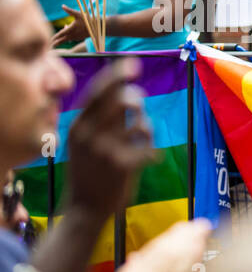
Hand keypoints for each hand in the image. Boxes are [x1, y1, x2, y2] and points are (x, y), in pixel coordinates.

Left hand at [53, 6, 90, 48]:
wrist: (99, 27)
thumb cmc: (88, 20)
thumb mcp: (78, 14)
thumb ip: (69, 10)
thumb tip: (62, 6)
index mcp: (71, 29)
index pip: (60, 34)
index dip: (54, 37)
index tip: (49, 40)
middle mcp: (74, 35)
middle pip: (62, 40)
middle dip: (56, 43)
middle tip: (49, 46)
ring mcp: (77, 37)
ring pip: (67, 39)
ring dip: (62, 38)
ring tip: (56, 38)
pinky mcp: (81, 38)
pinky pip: (72, 38)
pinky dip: (68, 37)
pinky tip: (68, 34)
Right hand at [63, 59, 155, 220]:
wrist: (85, 208)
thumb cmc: (89, 172)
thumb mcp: (84, 143)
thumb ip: (101, 120)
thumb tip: (128, 92)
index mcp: (77, 127)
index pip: (98, 93)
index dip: (116, 76)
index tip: (132, 63)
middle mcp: (90, 136)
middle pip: (121, 102)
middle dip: (135, 99)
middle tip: (138, 103)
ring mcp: (107, 150)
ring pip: (140, 123)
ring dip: (146, 126)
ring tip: (142, 136)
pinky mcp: (124, 166)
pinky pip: (149, 146)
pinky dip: (152, 150)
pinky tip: (149, 157)